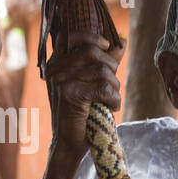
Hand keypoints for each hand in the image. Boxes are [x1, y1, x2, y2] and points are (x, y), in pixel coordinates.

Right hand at [44, 31, 124, 159]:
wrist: (70, 142)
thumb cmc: (83, 113)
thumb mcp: (92, 83)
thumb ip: (104, 61)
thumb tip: (122, 41)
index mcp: (56, 62)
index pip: (71, 36)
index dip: (91, 37)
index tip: (106, 46)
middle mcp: (55, 68)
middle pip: (93, 52)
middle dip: (111, 67)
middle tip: (112, 85)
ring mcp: (61, 80)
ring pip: (101, 71)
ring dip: (114, 87)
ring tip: (111, 100)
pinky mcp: (70, 95)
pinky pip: (103, 89)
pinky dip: (114, 100)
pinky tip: (111, 108)